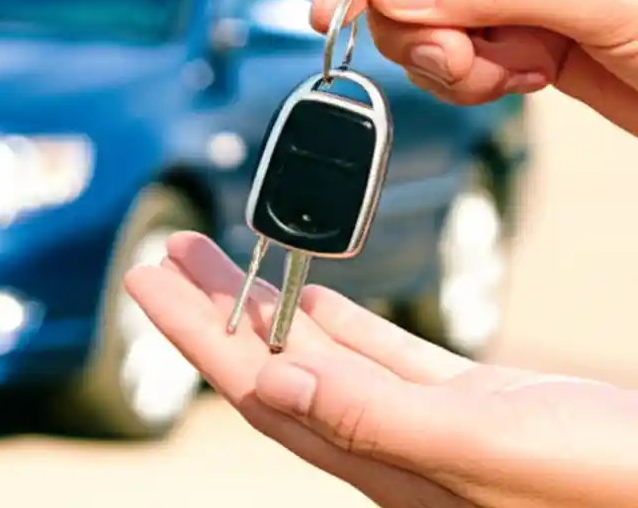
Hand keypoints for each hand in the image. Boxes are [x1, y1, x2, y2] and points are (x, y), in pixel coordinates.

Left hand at [125, 232, 637, 507]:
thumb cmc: (606, 486)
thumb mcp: (488, 450)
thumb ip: (378, 420)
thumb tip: (268, 386)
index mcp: (380, 458)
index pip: (255, 386)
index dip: (194, 332)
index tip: (145, 279)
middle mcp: (387, 443)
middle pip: (270, 367)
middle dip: (212, 308)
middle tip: (166, 252)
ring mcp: (426, 425)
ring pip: (319, 356)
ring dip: (265, 306)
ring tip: (218, 259)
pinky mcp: (469, 405)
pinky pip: (379, 356)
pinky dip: (341, 323)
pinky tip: (314, 297)